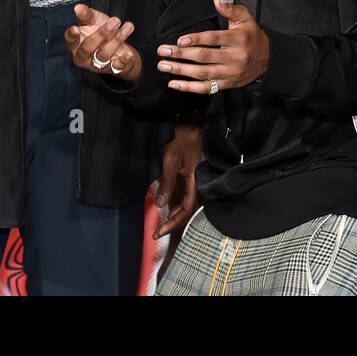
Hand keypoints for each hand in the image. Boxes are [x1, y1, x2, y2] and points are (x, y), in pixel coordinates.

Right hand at [65, 4, 140, 83]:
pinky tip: (128, 53)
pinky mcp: (112, 68)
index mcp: (77, 43)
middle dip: (101, 33)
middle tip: (114, 21)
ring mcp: (97, 64)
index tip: (76, 28)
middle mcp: (84, 56)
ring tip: (128, 27)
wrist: (119, 46)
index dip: (72, 35)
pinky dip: (123, 60)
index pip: (70, 40)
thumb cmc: (102, 31)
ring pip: (104, 53)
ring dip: (117, 39)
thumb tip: (78, 7)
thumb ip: (86, 14)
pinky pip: (116, 67)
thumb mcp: (94, 20)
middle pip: (88, 47)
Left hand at [153, 120, 201, 238]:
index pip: (185, 210)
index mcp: (195, 181)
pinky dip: (178, 205)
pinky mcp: (192, 175)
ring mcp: (196, 180)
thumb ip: (167, 183)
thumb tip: (161, 205)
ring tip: (163, 224)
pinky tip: (170, 208)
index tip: (159, 232)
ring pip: (188, 204)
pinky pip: (186, 195)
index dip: (173, 223)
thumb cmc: (181, 139)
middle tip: (158, 233)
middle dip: (173, 224)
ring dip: (176, 216)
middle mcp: (198, 183)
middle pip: (188, 210)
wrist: (192, 122)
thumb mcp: (171, 160)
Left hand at [157, 0, 269, 92]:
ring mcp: (230, 73)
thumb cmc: (253, 36)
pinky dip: (189, 88)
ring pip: (202, 73)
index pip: (214, 39)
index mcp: (238, 39)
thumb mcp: (246, 19)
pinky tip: (174, 84)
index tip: (180, 40)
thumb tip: (217, 0)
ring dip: (180, 70)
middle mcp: (234, 57)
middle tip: (163, 51)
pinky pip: (206, 88)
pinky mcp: (227, 84)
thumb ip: (231, 9)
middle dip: (181, 54)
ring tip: (163, 65)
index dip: (196, 39)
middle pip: (204, 57)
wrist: (269, 60)